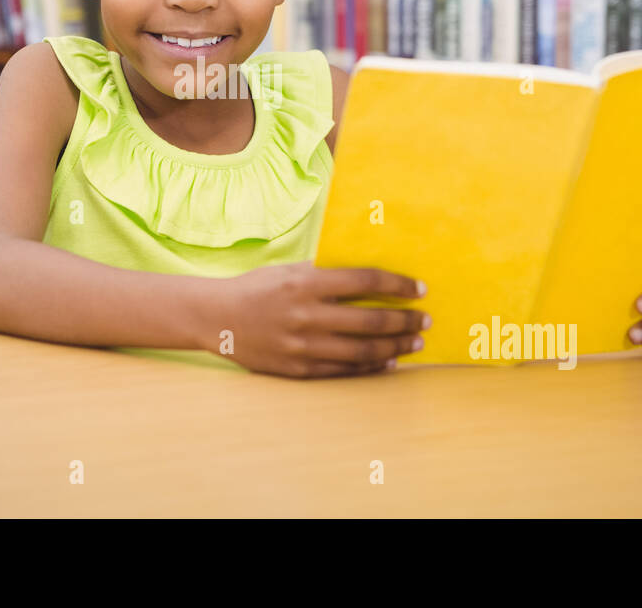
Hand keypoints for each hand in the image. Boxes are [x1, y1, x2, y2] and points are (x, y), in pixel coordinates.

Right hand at [218, 262, 428, 377]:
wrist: (216, 318)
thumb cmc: (257, 288)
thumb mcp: (290, 271)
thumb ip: (325, 273)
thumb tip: (370, 275)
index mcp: (305, 283)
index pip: (365, 281)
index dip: (398, 286)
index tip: (420, 289)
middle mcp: (305, 315)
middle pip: (370, 321)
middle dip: (405, 321)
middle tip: (425, 320)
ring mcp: (302, 346)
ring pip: (362, 350)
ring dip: (395, 346)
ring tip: (415, 342)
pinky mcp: (298, 369)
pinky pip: (344, 370)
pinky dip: (371, 366)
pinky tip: (388, 361)